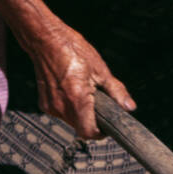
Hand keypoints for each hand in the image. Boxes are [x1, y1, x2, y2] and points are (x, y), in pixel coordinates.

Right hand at [27, 21, 135, 140]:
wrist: (46, 40)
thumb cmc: (73, 50)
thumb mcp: (100, 69)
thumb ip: (116, 91)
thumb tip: (129, 107)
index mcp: (77, 99)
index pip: (88, 133)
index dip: (100, 133)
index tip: (106, 126)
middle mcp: (61, 107)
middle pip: (80, 127)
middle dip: (91, 120)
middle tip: (97, 102)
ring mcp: (50, 106)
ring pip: (70, 121)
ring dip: (80, 113)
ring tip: (83, 91)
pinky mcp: (43, 103)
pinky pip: (61, 112)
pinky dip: (68, 106)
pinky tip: (70, 89)